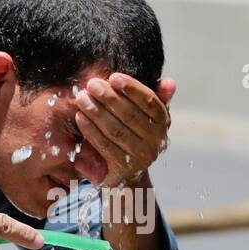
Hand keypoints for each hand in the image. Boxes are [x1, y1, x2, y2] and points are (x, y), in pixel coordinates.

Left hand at [72, 73, 174, 187]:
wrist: (128, 173)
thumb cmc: (134, 134)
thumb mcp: (146, 116)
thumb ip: (156, 97)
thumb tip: (169, 81)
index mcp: (163, 122)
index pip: (150, 102)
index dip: (132, 88)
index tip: (113, 77)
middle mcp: (157, 140)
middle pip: (131, 115)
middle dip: (109, 98)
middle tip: (92, 84)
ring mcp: (142, 156)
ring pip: (117, 130)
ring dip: (97, 112)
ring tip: (82, 98)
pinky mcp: (126, 168)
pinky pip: (106, 146)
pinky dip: (91, 131)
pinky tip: (80, 117)